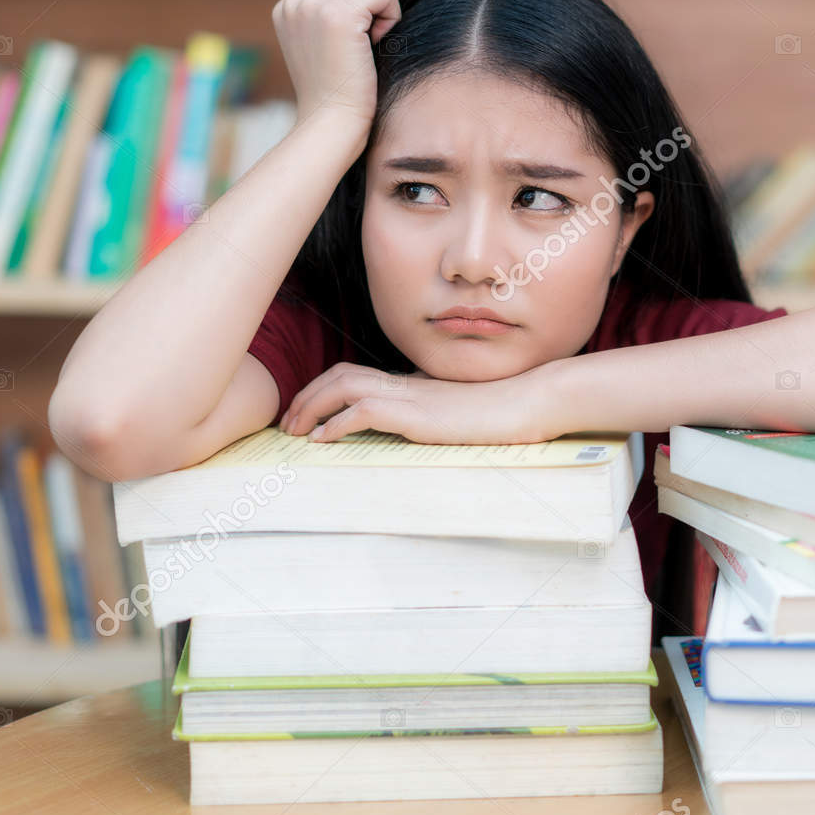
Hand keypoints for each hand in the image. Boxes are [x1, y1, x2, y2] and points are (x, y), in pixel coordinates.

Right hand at [272, 0, 399, 134]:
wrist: (333, 124)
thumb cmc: (344, 93)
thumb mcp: (331, 43)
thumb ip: (339, 9)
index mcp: (290, 6)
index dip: (365, 0)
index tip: (358, 38)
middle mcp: (296, 0)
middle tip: (369, 39)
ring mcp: (313, 4)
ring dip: (385, 8)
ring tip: (370, 43)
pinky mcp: (336, 13)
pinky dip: (390, 16)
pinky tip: (376, 44)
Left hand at [278, 362, 560, 444]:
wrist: (527, 404)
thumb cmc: (500, 412)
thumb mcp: (457, 413)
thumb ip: (432, 414)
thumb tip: (418, 424)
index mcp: (412, 384)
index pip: (355, 374)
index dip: (324, 390)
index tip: (307, 415)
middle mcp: (405, 385)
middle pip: (340, 375)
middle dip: (307, 397)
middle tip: (287, 423)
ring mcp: (410, 397)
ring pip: (344, 387)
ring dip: (312, 408)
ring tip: (296, 431)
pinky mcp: (416, 415)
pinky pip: (363, 411)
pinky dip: (337, 423)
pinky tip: (323, 440)